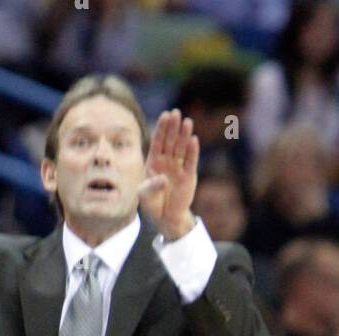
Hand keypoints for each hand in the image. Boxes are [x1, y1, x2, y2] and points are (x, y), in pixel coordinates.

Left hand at [137, 109, 198, 240]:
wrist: (166, 217)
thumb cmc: (152, 204)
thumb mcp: (144, 195)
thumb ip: (151, 186)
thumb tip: (164, 179)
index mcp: (153, 161)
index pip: (158, 141)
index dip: (161, 129)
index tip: (165, 115)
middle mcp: (166, 161)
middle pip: (170, 141)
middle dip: (173, 127)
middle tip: (176, 113)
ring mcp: (178, 167)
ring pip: (181, 148)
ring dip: (184, 135)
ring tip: (187, 122)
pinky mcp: (189, 176)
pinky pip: (191, 161)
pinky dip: (192, 152)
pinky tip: (194, 140)